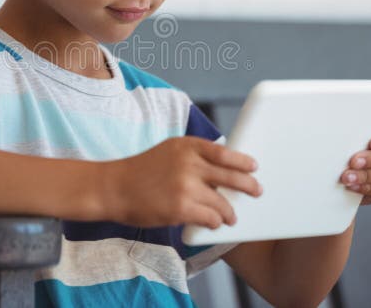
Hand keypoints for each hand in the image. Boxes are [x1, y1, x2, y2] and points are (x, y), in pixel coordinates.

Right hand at [102, 136, 262, 228]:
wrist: (113, 187)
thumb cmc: (140, 172)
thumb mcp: (167, 152)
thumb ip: (192, 156)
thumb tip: (220, 170)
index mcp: (185, 146)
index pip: (223, 152)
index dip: (242, 161)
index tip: (253, 166)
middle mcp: (188, 163)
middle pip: (230, 176)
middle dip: (248, 186)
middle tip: (257, 191)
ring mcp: (185, 186)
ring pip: (222, 202)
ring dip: (230, 212)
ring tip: (232, 216)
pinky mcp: (180, 208)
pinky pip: (210, 218)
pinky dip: (215, 222)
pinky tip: (215, 224)